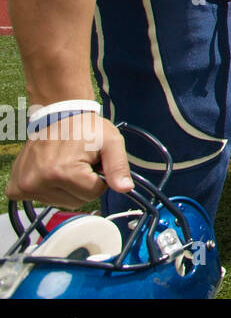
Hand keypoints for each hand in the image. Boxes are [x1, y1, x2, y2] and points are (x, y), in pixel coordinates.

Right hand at [5, 113, 131, 209]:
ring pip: (62, 202)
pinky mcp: (17, 188)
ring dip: (68, 187)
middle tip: (80, 162)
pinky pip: (43, 200)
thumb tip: (126, 188)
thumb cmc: (85, 127)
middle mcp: (38, 181)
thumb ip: (119, 166)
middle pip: (77, 201)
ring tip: (66, 164)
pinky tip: (51, 171)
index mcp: (62, 172)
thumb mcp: (111, 141)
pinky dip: (51, 189)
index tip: (93, 162)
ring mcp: (25, 186)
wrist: (58, 115)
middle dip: (84, 184)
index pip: (93, 193)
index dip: (99, 178)